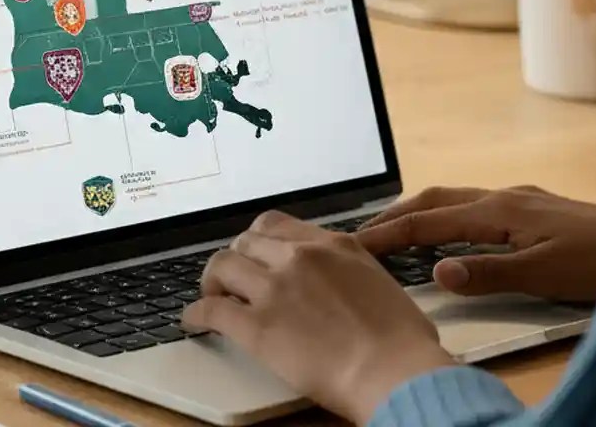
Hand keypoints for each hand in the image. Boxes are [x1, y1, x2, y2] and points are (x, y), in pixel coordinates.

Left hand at [182, 211, 453, 424]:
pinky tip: (193, 320)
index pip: (277, 225)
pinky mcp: (257, 327)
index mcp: (332, 245)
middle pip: (246, 242)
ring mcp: (275, 289)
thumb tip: (340, 283)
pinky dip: (196, 313)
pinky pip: (212, 309)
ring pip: (222, 265)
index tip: (256, 255)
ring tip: (212, 295)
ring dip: (213, 280)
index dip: (258, 241)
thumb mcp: (379, 281)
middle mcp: (299, 258)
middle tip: (235, 279)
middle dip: (237, 259)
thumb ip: (349, 271)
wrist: (394, 371)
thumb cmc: (402, 339)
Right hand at [358, 186, 595, 302]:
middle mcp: (506, 197)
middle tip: (365, 233)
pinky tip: (454, 231)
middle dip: (397, 213)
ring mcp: (523, 199)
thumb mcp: (544, 275)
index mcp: (500, 211)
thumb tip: (437, 272)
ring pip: (457, 199)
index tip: (357, 244)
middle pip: (437, 198)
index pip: (430, 220)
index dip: (390, 233)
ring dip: (422, 211)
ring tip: (397, 229)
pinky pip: (477, 205)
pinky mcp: (537, 208)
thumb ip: (489, 273)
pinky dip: (449, 215)